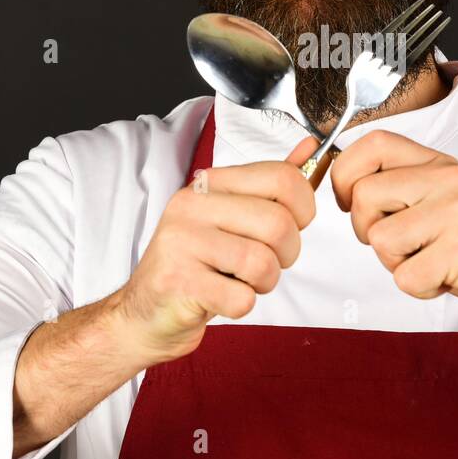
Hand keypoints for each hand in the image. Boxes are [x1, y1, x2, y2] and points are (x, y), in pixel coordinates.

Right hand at [116, 133, 318, 363]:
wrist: (147, 311)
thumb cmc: (198, 264)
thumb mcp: (234, 217)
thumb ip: (271, 185)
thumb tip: (309, 147)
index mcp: (211, 183)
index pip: (282, 177)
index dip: (304, 208)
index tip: (293, 225)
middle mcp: (192, 205)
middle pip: (278, 224)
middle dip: (286, 254)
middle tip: (265, 263)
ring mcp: (181, 241)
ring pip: (262, 262)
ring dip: (264, 282)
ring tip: (240, 280)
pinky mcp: (177, 280)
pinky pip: (241, 298)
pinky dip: (241, 305)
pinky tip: (220, 297)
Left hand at [328, 129, 457, 346]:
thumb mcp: (448, 204)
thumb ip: (405, 189)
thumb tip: (344, 186)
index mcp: (442, 165)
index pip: (373, 142)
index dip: (343, 172)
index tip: (347, 202)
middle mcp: (450, 180)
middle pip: (364, 195)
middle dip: (367, 231)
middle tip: (402, 247)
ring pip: (380, 239)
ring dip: (398, 265)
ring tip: (434, 263)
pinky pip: (405, 277)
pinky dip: (421, 289)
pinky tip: (450, 280)